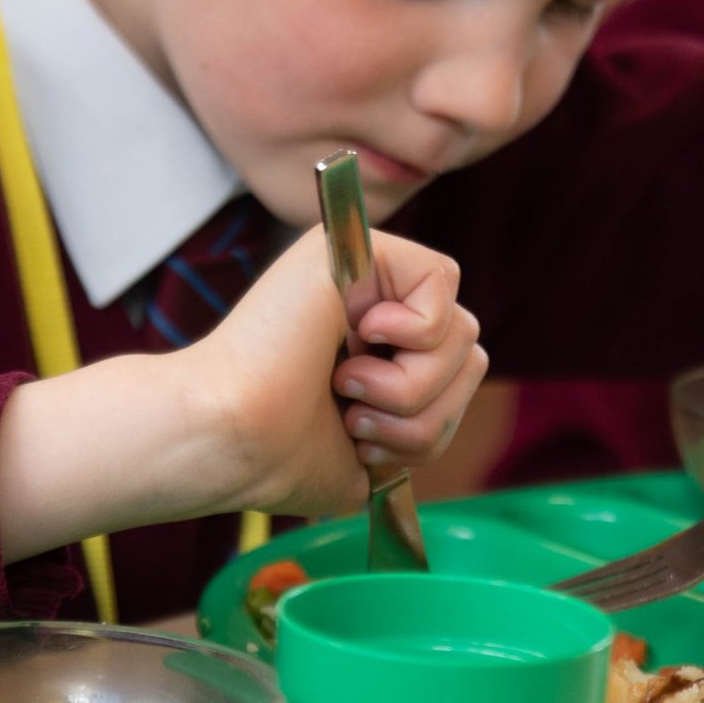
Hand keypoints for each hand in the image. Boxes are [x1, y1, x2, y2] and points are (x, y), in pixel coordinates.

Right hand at [0, 229, 484, 559]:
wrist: (234, 438)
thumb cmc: (285, 455)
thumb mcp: (382, 449)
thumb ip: (429, 411)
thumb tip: (468, 368)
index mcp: (376, 352)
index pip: (460, 371)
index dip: (433, 419)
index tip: (367, 444)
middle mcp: (371, 306)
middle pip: (469, 352)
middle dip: (427, 412)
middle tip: (356, 420)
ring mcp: (361, 274)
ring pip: (461, 329)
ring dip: (411, 386)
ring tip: (348, 390)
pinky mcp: (353, 247)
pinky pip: (442, 280)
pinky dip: (415, 331)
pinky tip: (358, 339)